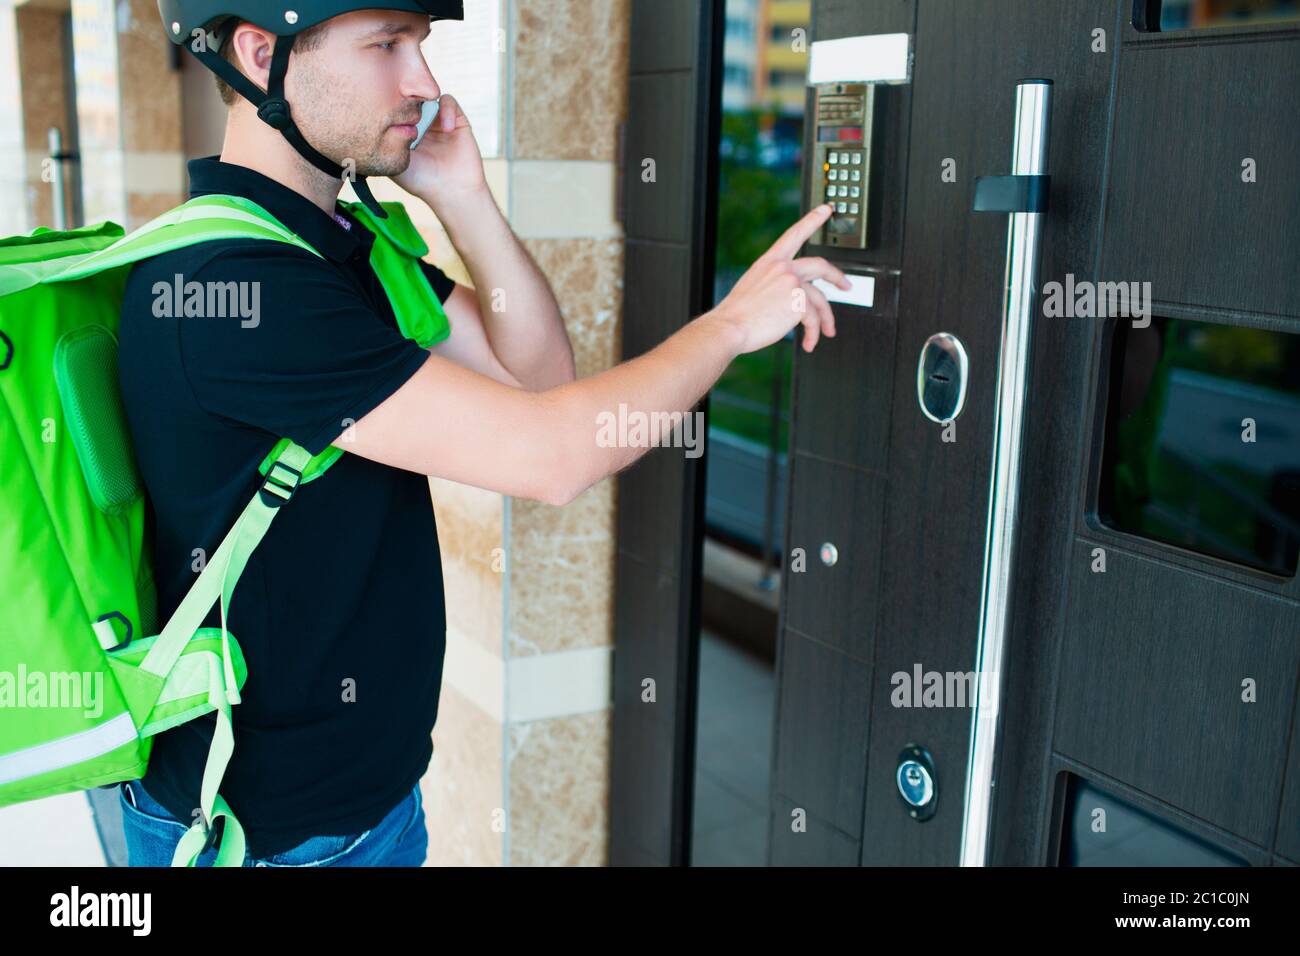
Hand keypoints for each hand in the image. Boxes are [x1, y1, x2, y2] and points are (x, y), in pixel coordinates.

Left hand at [393, 93, 487, 209]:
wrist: (453, 193)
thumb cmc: (422, 182)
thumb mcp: (393, 162)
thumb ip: (382, 143)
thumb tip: (366, 122)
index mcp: (405, 129)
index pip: (394, 105)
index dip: (391, 102)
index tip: (388, 108)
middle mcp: (421, 122)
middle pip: (410, 96)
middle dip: (406, 98)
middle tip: (404, 108)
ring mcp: (438, 120)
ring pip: (427, 94)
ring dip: (424, 102)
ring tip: (424, 120)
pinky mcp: (457, 120)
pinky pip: (447, 101)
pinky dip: (445, 110)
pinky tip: (446, 129)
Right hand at [709, 204, 849, 354]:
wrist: (729, 327)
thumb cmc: (736, 315)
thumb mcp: (753, 288)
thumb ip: (775, 284)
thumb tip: (794, 298)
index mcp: (769, 262)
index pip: (794, 234)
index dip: (812, 220)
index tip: (826, 209)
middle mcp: (782, 268)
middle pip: (820, 266)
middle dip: (837, 277)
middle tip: (846, 286)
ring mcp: (791, 282)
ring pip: (820, 300)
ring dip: (826, 319)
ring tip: (825, 332)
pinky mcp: (798, 301)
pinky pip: (813, 319)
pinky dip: (813, 333)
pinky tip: (809, 342)